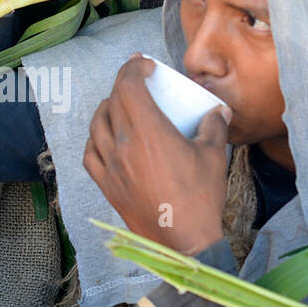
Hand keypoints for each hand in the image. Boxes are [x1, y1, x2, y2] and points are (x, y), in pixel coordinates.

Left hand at [83, 53, 231, 254]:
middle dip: (123, 85)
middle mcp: (123, 145)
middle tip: (137, 82)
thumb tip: (217, 111)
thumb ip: (214, 126)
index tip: (144, 64)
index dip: (133, 68)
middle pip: (113, 102)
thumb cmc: (200, 198)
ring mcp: (111, 167)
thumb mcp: (214, 156)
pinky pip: (90, 154)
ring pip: (97, 126)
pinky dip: (94, 139)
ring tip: (120, 105)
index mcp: (148, 132)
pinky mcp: (107, 185)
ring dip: (107, 109)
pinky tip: (104, 138)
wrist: (182, 242)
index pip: (128, 86)